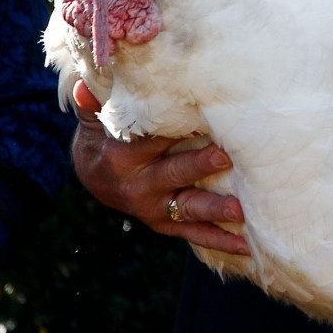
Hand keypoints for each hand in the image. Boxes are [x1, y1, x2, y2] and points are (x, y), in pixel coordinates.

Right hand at [70, 80, 248, 255]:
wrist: (93, 175)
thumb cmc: (105, 136)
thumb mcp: (96, 119)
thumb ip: (95, 104)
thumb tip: (85, 87)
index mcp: (122, 156)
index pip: (153, 139)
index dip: (179, 128)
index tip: (206, 116)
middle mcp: (138, 185)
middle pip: (174, 173)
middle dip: (200, 165)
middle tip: (227, 155)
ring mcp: (153, 208)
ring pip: (187, 208)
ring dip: (214, 210)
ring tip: (241, 210)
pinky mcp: (164, 223)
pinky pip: (193, 233)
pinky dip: (220, 240)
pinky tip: (247, 245)